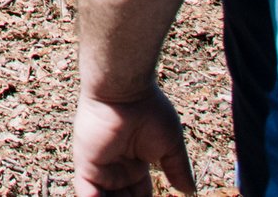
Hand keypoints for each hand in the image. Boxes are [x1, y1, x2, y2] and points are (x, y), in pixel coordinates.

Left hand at [73, 88, 195, 196]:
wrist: (125, 91)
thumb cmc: (149, 109)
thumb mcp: (170, 145)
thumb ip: (178, 169)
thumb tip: (190, 191)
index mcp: (135, 164)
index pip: (140, 195)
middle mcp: (116, 168)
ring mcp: (101, 168)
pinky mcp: (87, 166)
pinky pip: (88, 194)